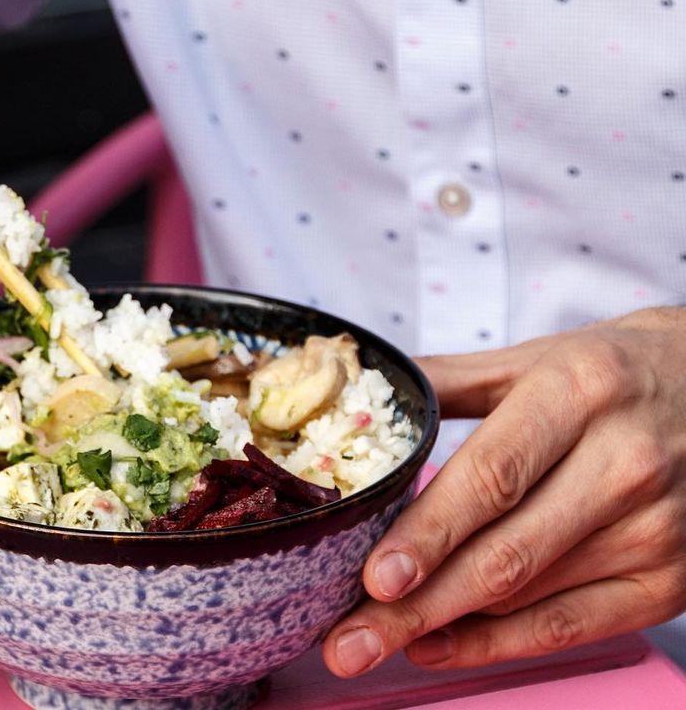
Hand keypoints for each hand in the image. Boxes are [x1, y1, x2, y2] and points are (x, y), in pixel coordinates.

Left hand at [323, 308, 685, 675]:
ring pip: (532, 596)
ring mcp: (656, 529)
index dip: (430, 533)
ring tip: (375, 640)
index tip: (374, 576)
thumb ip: (449, 381)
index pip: (492, 476)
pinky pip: (576, 625)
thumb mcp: (534, 357)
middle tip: (350, 640)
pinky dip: (503, 643)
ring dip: (447, 627)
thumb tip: (366, 397)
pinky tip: (442, 645)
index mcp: (578, 392)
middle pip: (506, 551)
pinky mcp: (673, 580)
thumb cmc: (613, 370)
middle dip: (418, 604)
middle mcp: (624, 463)